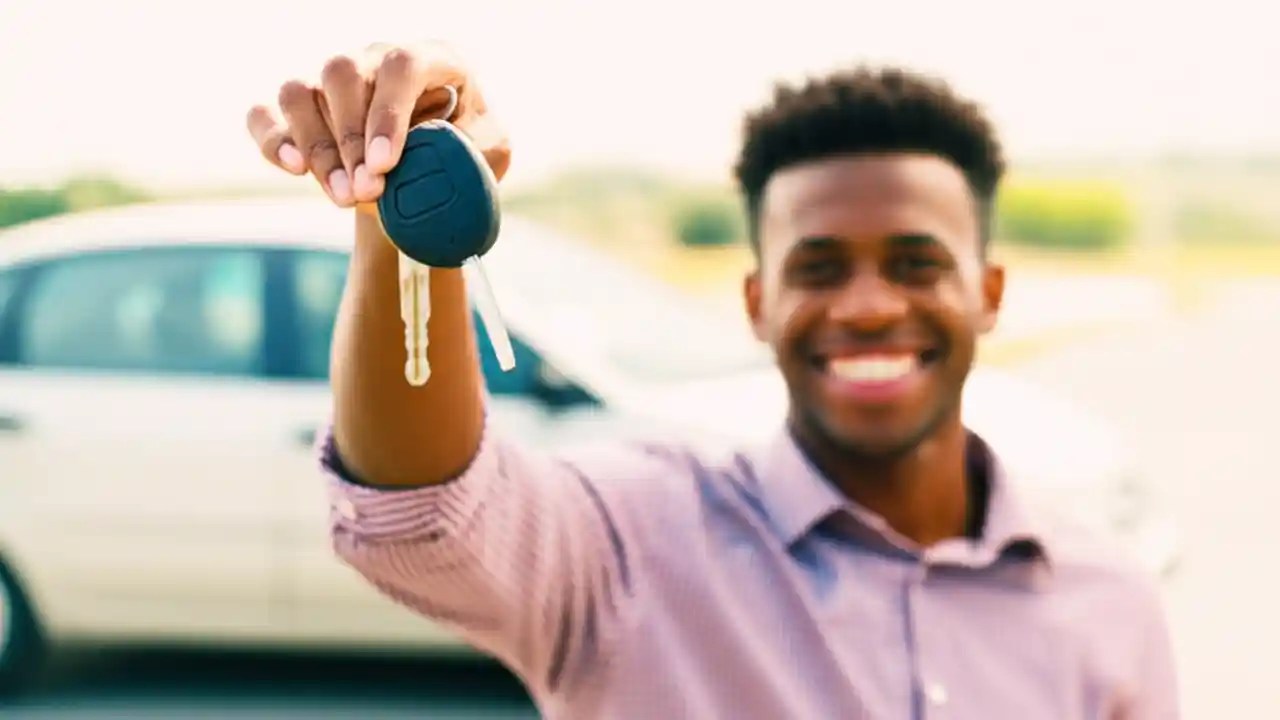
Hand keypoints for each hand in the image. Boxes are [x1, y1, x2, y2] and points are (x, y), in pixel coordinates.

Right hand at [246, 41, 511, 207]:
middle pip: (342, 75)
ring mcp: (334, 84)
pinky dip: (272, 139)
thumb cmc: (468, 155)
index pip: (401, 66)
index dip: (388, 114)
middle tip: (367, 193)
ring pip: (301, 92)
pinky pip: (267, 114)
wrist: (435, 177)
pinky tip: (294, 167)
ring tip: (344, 198)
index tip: (385, 164)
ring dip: (318, 149)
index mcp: (432, 59)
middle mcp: (376, 60)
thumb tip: (437, 161)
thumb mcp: (489, 154)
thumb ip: (472, 153)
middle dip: (351, 141)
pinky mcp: (304, 113)